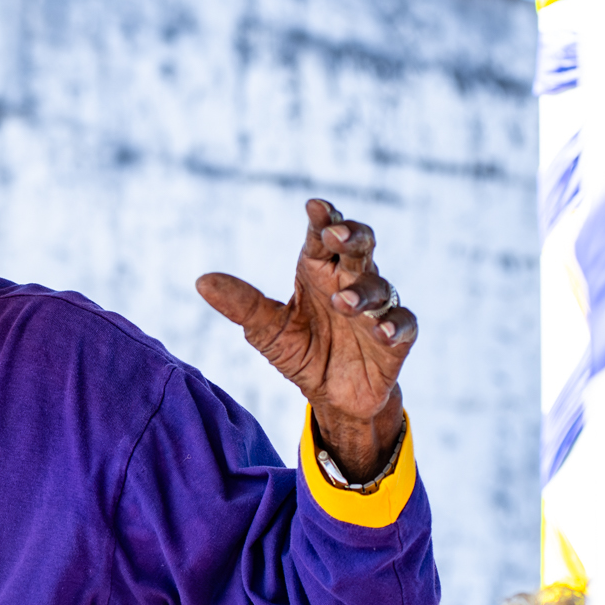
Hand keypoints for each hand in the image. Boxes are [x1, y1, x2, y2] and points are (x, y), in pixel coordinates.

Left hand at [196, 199, 416, 477]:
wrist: (333, 398)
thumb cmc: (302, 352)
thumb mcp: (266, 330)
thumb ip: (241, 305)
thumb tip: (202, 281)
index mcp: (318, 273)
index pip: (321, 238)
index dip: (323, 220)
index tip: (315, 207)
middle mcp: (350, 282)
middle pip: (358, 248)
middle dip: (351, 237)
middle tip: (336, 236)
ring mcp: (376, 309)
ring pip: (378, 286)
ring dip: (362, 292)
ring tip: (343, 302)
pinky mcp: (395, 338)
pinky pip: (403, 324)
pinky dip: (394, 325)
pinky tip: (381, 331)